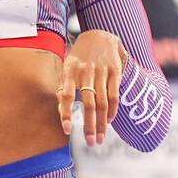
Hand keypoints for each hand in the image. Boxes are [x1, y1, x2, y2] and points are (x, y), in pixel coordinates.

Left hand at [57, 29, 126, 144]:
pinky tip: (109, 121)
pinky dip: (112, 110)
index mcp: (70, 71)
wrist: (99, 34)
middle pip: (88, 104)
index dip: (66, 113)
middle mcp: (86, 72)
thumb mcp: (67, 67)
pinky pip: (114, 95)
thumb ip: (64, 87)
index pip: (66, 95)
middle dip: (90, 126)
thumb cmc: (79, 57)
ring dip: (102, 123)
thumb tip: (61, 111)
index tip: (67, 130)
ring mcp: (102, 71)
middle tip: (90, 143)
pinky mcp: (115, 71)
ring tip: (100, 138)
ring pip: (102, 103)